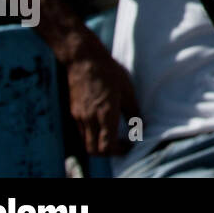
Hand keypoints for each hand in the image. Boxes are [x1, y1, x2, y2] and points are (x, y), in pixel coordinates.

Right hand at [62, 40, 140, 155]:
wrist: (83, 59)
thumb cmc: (109, 71)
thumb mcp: (127, 90)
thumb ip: (133, 111)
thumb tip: (140, 126)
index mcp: (105, 114)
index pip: (108, 146)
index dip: (120, 151)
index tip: (130, 144)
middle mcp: (89, 119)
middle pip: (94, 150)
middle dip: (109, 152)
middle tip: (122, 144)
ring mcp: (78, 116)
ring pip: (86, 143)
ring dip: (99, 145)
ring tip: (113, 136)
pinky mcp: (73, 112)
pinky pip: (82, 132)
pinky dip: (92, 136)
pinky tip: (102, 125)